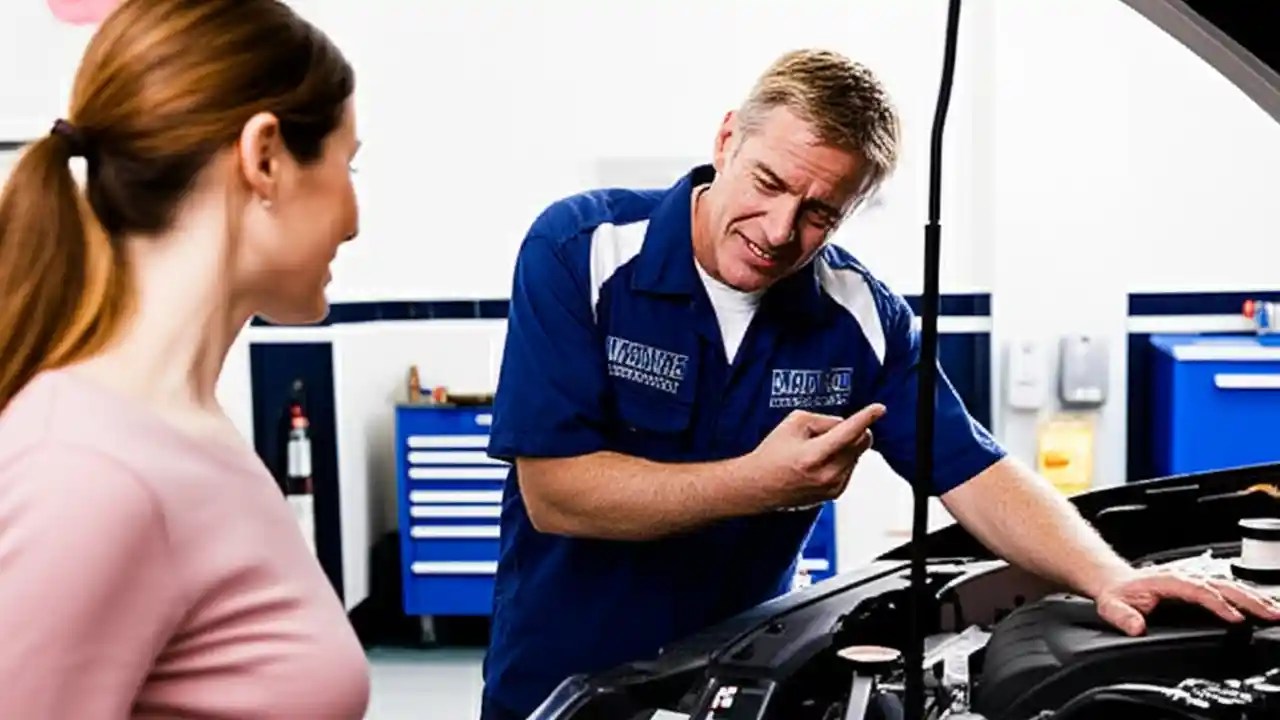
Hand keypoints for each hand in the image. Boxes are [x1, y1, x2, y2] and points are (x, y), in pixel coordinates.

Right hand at [747, 404, 885, 509]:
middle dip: (856, 430)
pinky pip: (850, 468)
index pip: (848, 432)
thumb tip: (845, 424)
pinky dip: (843, 459)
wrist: (758, 486)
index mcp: (813, 455)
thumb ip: (823, 420)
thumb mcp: (793, 423)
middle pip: (861, 444)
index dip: (866, 417)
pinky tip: (821, 461)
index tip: (879, 408)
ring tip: (818, 449)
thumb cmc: (772, 453)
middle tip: (835, 429)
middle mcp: (826, 475)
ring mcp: (832, 487)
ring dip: (847, 446)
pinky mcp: (834, 494)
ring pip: (857, 456)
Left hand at [1094, 567, 1279, 635]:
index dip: (1218, 604)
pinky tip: (1268, 606)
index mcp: (1167, 580)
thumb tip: (1136, 626)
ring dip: (1257, 599)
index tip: (1236, 619)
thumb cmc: (1118, 594)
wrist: (1116, 581)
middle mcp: (1186, 577)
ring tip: (1277, 612)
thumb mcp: (1111, 606)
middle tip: (1272, 615)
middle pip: (1223, 586)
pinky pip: (1231, 590)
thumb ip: (1122, 616)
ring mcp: (1196, 580)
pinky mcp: (1203, 586)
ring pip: (1232, 587)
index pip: (1198, 591)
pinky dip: (1252, 597)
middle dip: (1250, 601)